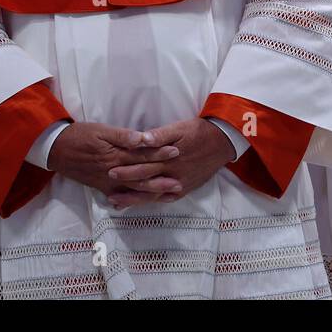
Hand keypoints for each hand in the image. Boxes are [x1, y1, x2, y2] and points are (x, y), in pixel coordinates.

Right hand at [45, 122, 180, 203]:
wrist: (56, 149)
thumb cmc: (80, 135)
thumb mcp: (101, 130)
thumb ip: (123, 136)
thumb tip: (142, 139)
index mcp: (116, 155)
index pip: (143, 155)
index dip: (160, 153)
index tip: (176, 151)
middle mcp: (114, 171)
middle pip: (142, 175)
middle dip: (161, 178)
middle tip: (180, 180)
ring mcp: (108, 182)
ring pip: (134, 189)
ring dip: (152, 192)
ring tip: (168, 193)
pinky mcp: (101, 187)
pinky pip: (120, 196)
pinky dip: (133, 200)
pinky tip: (143, 202)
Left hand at [103, 118, 234, 208]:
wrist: (223, 142)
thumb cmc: (199, 131)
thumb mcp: (180, 128)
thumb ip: (160, 135)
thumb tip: (142, 139)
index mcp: (169, 157)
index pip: (144, 164)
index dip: (126, 168)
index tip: (110, 170)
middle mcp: (173, 174)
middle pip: (145, 181)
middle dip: (126, 186)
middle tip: (108, 191)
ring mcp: (179, 184)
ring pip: (153, 194)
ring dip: (135, 199)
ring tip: (117, 203)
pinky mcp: (185, 189)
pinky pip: (166, 198)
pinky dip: (152, 201)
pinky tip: (141, 204)